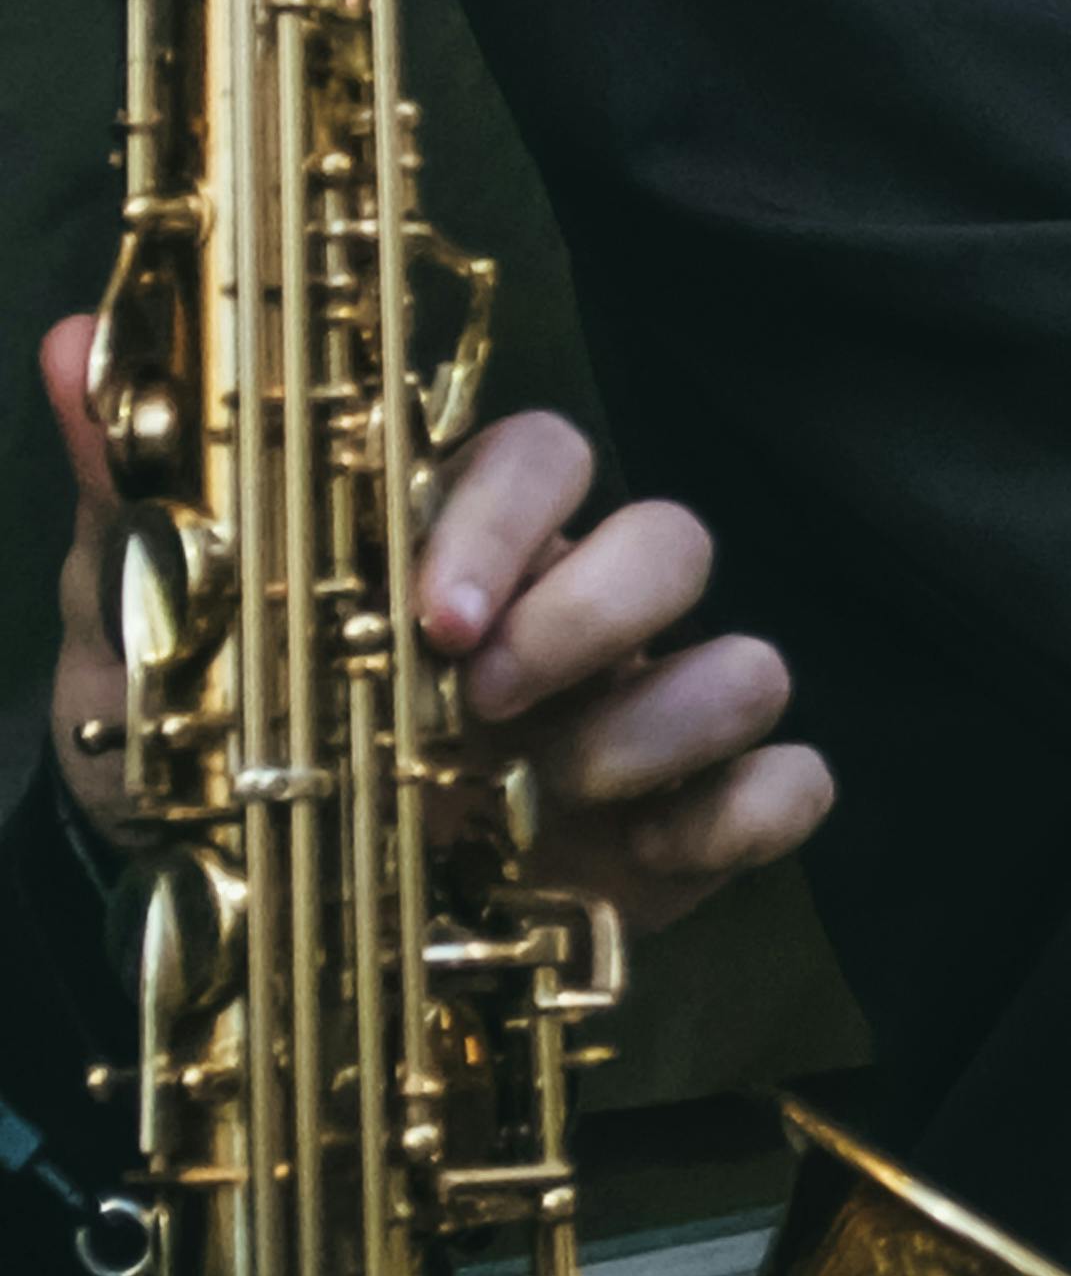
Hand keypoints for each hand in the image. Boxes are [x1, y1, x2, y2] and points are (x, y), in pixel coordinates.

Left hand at [42, 315, 829, 929]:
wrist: (228, 932)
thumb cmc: (207, 757)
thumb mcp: (142, 636)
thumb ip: (129, 501)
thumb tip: (69, 343)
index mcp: (466, 550)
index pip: (546, 456)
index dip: (512, 518)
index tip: (433, 617)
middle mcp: (578, 615)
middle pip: (677, 536)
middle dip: (596, 615)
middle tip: (481, 705)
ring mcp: (645, 716)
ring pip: (750, 658)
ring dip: (664, 723)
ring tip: (551, 800)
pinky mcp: (693, 823)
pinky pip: (794, 784)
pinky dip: (751, 810)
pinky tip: (656, 855)